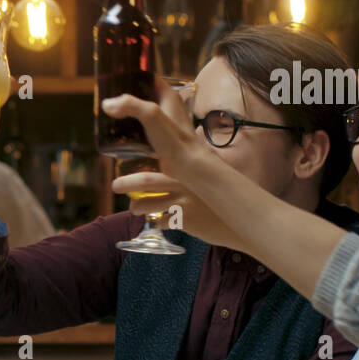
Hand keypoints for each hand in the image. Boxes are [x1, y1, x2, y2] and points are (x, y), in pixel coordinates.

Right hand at [102, 77, 206, 179]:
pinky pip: (142, 131)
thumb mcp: (151, 115)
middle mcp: (167, 107)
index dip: (130, 78)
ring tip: (110, 119)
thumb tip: (107, 105)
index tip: (113, 83)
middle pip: (142, 96)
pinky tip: (121, 138)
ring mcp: (164, 124)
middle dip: (125, 99)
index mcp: (168, 96)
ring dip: (127, 116)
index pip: (147, 78)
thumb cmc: (175, 140)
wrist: (188, 166)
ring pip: (141, 114)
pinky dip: (131, 132)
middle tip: (108, 103)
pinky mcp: (161, 139)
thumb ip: (130, 105)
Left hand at [111, 169, 244, 250]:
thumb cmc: (226, 198)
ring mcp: (184, 202)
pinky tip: (163, 221)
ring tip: (135, 208)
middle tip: (115, 185)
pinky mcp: (185, 220)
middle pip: (147, 181)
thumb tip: (195, 136)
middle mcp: (185, 182)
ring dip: (137, 207)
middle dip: (127, 183)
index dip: (144, 162)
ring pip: (148, 205)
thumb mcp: (214, 173)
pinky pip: (161, 221)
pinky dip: (159, 222)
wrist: (243, 222)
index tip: (130, 164)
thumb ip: (198, 162)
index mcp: (190, 169)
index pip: (161, 159)